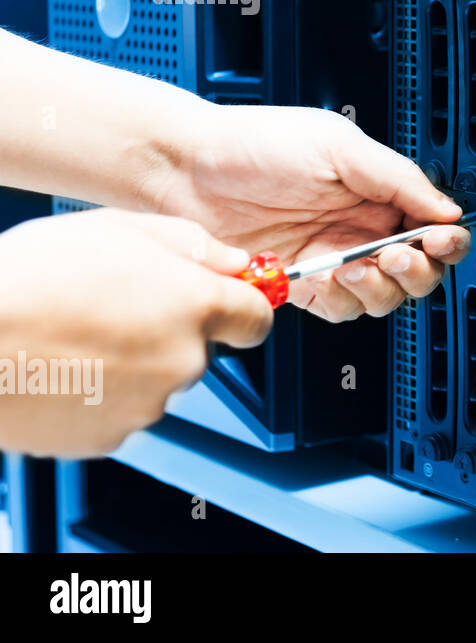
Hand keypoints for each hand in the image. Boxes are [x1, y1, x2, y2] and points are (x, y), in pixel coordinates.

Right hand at [0, 208, 272, 456]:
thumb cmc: (29, 279)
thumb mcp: (117, 229)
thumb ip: (190, 244)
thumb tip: (233, 261)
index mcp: (195, 306)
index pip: (256, 318)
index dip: (240, 308)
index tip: (227, 303)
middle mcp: (182, 360)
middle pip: (199, 349)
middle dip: (169, 330)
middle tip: (113, 306)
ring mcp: (146, 404)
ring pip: (157, 381)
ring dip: (132, 363)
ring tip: (74, 335)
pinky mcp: (108, 437)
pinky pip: (119, 412)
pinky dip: (99, 394)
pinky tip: (62, 367)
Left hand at [150, 104, 468, 321]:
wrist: (184, 172)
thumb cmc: (252, 144)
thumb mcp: (338, 146)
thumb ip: (398, 177)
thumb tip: (447, 208)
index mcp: (377, 190)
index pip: (432, 224)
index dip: (444, 238)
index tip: (439, 239)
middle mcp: (360, 227)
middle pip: (418, 269)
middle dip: (417, 269)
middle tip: (396, 256)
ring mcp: (332, 258)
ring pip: (384, 296)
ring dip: (380, 288)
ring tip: (354, 268)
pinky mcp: (302, 286)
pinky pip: (340, 310)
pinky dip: (342, 302)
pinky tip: (325, 280)